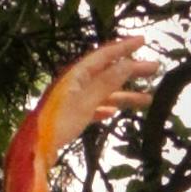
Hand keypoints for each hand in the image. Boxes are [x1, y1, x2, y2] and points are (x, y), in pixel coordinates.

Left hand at [35, 32, 159, 154]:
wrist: (36, 150)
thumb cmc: (58, 123)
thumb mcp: (86, 101)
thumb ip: (107, 82)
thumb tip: (127, 63)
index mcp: (78, 75)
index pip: (105, 55)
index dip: (124, 47)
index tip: (143, 42)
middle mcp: (77, 84)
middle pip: (108, 73)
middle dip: (131, 71)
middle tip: (154, 69)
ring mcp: (74, 100)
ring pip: (104, 93)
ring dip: (124, 95)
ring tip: (147, 100)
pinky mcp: (72, 117)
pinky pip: (93, 108)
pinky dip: (106, 108)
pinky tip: (114, 113)